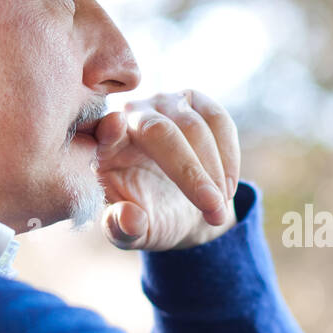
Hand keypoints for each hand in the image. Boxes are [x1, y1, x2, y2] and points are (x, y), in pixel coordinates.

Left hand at [92, 89, 240, 250]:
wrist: (180, 208)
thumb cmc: (147, 217)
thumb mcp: (133, 234)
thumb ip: (123, 230)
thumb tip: (128, 218)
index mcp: (103, 147)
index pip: (104, 130)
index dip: (110, 127)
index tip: (115, 126)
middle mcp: (130, 115)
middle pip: (159, 131)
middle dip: (191, 173)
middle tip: (213, 210)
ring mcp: (163, 103)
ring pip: (194, 128)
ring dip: (214, 172)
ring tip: (218, 208)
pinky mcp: (193, 99)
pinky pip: (218, 120)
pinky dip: (229, 156)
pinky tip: (226, 188)